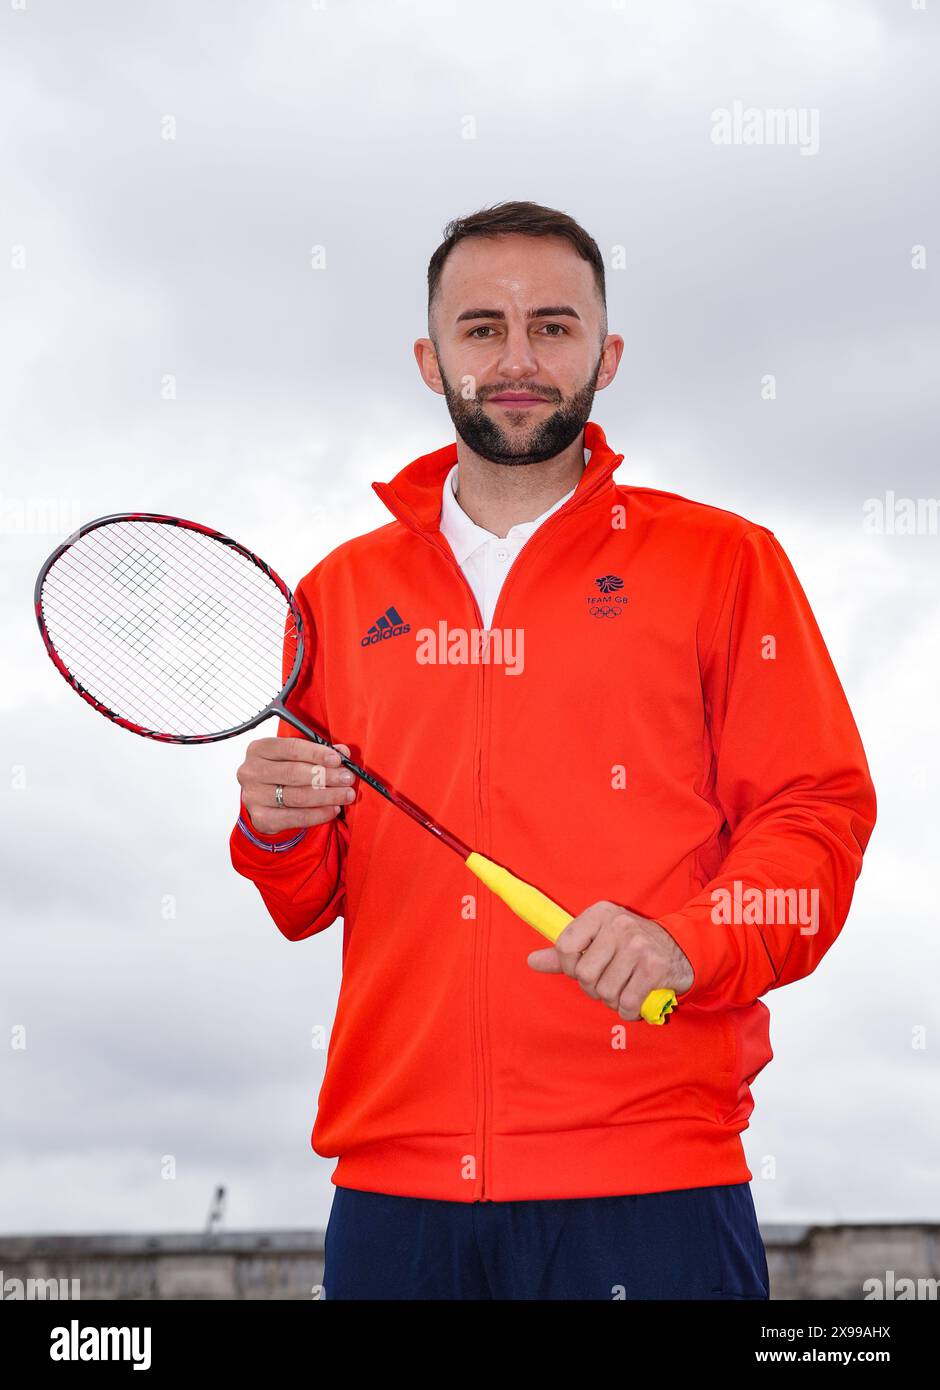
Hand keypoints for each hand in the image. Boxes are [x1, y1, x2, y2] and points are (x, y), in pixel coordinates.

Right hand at [236, 737, 356, 833]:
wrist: (265, 801)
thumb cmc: (283, 773)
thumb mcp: (297, 757)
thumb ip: (319, 753)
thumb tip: (343, 752)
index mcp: (259, 749)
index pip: (290, 748)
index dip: (316, 753)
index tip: (338, 759)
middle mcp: (251, 771)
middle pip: (293, 773)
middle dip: (326, 776)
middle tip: (347, 778)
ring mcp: (253, 796)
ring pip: (296, 796)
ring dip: (327, 796)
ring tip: (346, 795)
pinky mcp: (260, 817)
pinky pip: (294, 817)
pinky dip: (318, 814)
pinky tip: (333, 810)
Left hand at [527, 900, 693, 1020]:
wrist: (680, 950)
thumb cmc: (631, 946)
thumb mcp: (598, 940)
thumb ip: (565, 953)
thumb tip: (531, 961)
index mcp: (600, 913)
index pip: (564, 947)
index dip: (570, 967)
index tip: (583, 969)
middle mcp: (619, 925)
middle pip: (584, 975)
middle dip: (594, 988)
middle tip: (609, 982)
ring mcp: (638, 946)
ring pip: (605, 992)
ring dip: (613, 1000)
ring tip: (624, 988)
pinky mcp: (655, 968)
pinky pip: (626, 1004)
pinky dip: (629, 1010)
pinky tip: (636, 1000)